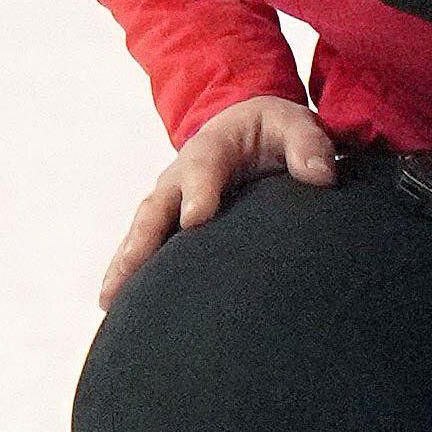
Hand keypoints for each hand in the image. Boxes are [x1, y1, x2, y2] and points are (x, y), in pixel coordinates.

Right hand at [99, 95, 337, 307]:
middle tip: (132, 269)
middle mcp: (182, 174)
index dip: (199, 191)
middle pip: (157, 205)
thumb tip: (321, 178)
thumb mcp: (296, 126)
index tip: (196, 220)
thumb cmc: (274, 131)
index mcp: (214, 146)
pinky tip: (118, 306)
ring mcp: (171, 200)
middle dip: (142, 238)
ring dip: (125, 263)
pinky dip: (130, 273)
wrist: (250, 130)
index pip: (204, 166)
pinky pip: (146, 248)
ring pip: (143, 231)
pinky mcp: (171, 223)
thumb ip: (310, 147)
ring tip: (110, 300)